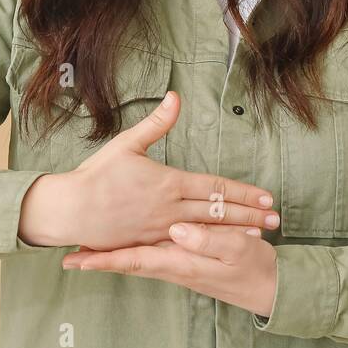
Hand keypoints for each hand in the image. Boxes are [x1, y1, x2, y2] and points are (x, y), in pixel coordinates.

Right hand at [56, 91, 280, 251]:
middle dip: (250, 216)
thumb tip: (175, 97)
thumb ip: (156, 123)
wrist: (71, 210)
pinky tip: (222, 250)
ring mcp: (162, 230)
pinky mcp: (151, 245)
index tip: (266, 196)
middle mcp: (170, 209)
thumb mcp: (127, 143)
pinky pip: (187, 248)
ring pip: (207, 233)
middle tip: (276, 219)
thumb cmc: (97, 175)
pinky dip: (209, 248)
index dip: (243, 193)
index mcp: (168, 183)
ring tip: (260, 236)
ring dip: (235, 234)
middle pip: (218, 213)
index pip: (215, 188)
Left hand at [61, 221, 277, 318]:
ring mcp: (178, 265)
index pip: (136, 261)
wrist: (268, 288)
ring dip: (111, 258)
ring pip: (136, 260)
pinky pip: (150, 259)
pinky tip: (122, 248)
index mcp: (183, 262)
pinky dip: (130, 256)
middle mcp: (174, 266)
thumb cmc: (254, 268)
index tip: (78, 260)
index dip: (105, 260)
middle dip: (99, 261)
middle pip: (128, 263)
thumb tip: (177, 230)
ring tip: (84, 253)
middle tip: (68, 259)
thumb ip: (208, 240)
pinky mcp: (184, 261)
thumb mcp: (237, 250)